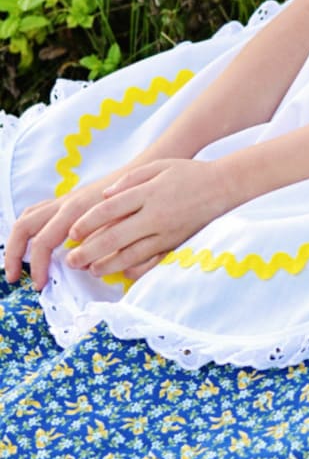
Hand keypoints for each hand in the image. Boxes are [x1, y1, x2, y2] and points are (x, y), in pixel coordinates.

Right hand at [5, 167, 144, 291]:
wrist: (146, 173)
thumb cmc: (138, 200)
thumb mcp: (124, 226)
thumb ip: (102, 244)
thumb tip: (83, 264)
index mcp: (76, 210)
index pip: (45, 242)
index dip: (39, 266)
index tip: (40, 285)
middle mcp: (65, 202)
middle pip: (25, 226)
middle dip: (14, 254)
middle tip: (13, 278)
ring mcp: (65, 199)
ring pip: (28, 217)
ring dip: (16, 242)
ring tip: (15, 266)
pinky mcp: (68, 200)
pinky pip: (38, 213)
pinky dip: (29, 230)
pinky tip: (31, 248)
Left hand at [63, 159, 233, 285]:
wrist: (225, 186)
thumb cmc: (190, 172)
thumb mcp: (159, 165)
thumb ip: (130, 178)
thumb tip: (105, 196)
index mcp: (148, 192)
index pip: (109, 209)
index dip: (87, 223)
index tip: (72, 233)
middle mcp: (155, 215)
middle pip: (114, 236)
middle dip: (88, 250)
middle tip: (71, 260)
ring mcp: (166, 233)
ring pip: (130, 255)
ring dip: (106, 265)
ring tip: (90, 269)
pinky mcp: (175, 244)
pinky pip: (150, 262)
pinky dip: (133, 270)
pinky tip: (120, 272)